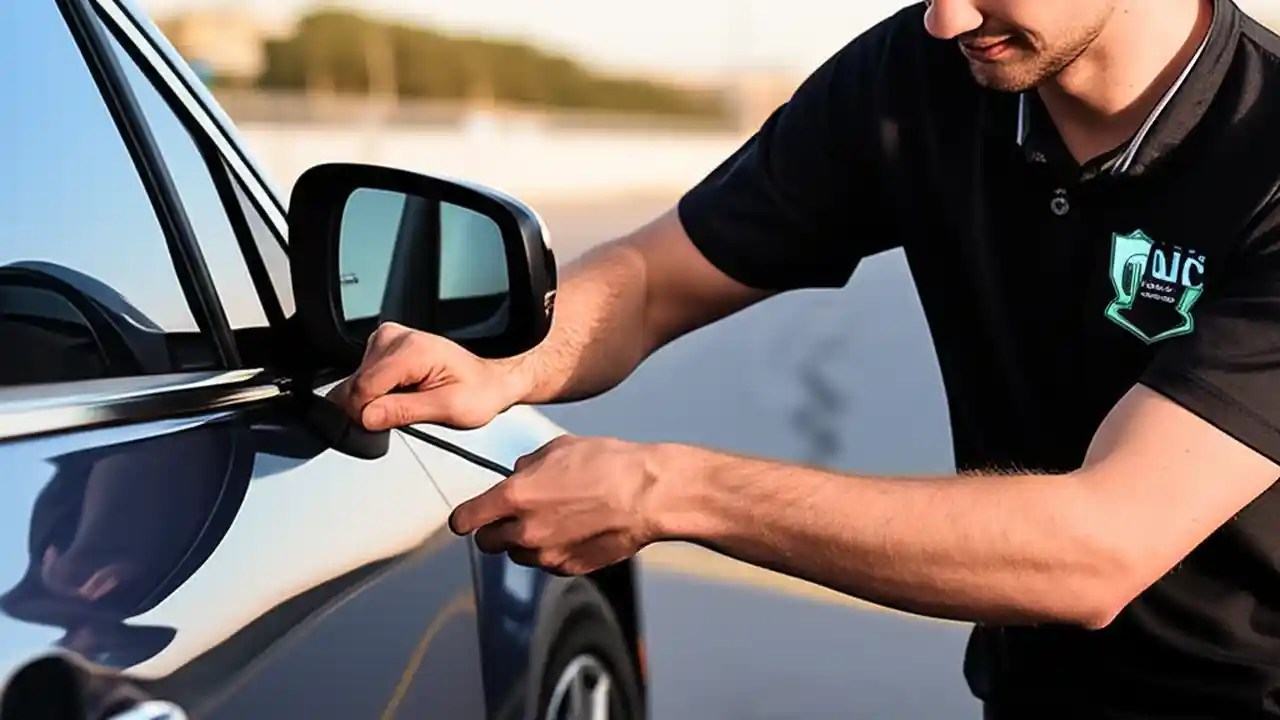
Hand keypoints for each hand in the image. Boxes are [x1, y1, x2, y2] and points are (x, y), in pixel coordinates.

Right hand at [329, 322, 526, 430]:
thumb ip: (403, 411)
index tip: (385, 424)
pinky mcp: (382, 346)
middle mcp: (395, 337)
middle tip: (407, 411)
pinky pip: (363, 377)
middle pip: (356, 385)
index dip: (368, 415)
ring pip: (356, 383)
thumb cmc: (477, 391)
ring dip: (376, 399)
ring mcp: (387, 339)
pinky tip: (402, 392)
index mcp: (412, 349)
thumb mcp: (447, 409)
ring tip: (409, 399)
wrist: (489, 380)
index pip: (363, 388)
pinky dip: (378, 392)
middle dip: (373, 407)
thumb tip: (366, 417)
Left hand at [450, 435, 664, 575]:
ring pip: (517, 555)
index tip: (470, 515)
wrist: (648, 495)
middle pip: (487, 543)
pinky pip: (546, 563)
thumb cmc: (608, 465)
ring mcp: (547, 554)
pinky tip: (574, 531)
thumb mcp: (559, 449)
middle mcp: (525, 531)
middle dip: (494, 529)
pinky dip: (551, 551)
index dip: (466, 517)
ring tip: (553, 520)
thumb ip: (528, 466)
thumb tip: (517, 474)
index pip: (466, 519)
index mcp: (515, 497)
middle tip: (512, 516)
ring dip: (524, 541)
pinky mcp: (568, 568)